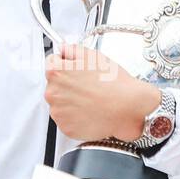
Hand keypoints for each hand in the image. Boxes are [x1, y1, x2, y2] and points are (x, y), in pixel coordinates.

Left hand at [45, 43, 160, 141]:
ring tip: (91, 99)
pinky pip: (67, 119)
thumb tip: (64, 49)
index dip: (66, 63)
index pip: (52, 62)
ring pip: (60, 103)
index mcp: (56, 72)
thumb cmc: (113, 82)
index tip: (75, 69)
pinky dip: (75, 116)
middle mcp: (52, 93)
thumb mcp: (93, 55)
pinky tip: (90, 111)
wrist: (127, 107)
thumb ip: (72, 49)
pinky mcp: (66, 128)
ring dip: (71, 101)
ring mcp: (58, 113)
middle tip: (88, 85)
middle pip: (54, 84)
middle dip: (68, 84)